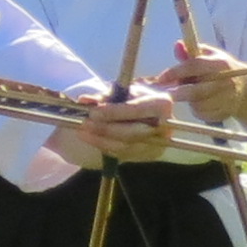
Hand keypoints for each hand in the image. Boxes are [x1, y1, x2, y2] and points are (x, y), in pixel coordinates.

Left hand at [53, 87, 176, 170]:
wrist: (146, 112)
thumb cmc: (133, 98)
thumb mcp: (122, 92)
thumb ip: (103, 96)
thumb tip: (83, 100)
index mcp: (162, 104)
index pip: (136, 110)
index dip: (114, 113)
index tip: (93, 112)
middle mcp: (165, 126)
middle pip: (132, 132)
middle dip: (105, 129)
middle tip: (84, 124)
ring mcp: (158, 143)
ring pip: (126, 146)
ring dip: (100, 140)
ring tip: (82, 132)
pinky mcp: (149, 154)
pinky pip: (123, 154)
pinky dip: (104, 146)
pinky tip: (91, 139)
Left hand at [165, 39, 246, 128]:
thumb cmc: (221, 69)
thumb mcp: (209, 56)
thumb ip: (191, 52)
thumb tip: (177, 45)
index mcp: (220, 64)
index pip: (194, 66)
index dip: (175, 72)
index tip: (160, 79)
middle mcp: (226, 81)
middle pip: (195, 91)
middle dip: (177, 93)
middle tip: (164, 93)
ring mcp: (228, 99)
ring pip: (198, 104)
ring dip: (188, 101)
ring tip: (187, 94)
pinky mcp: (226, 112)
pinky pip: (203, 114)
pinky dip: (196, 110)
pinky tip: (199, 103)